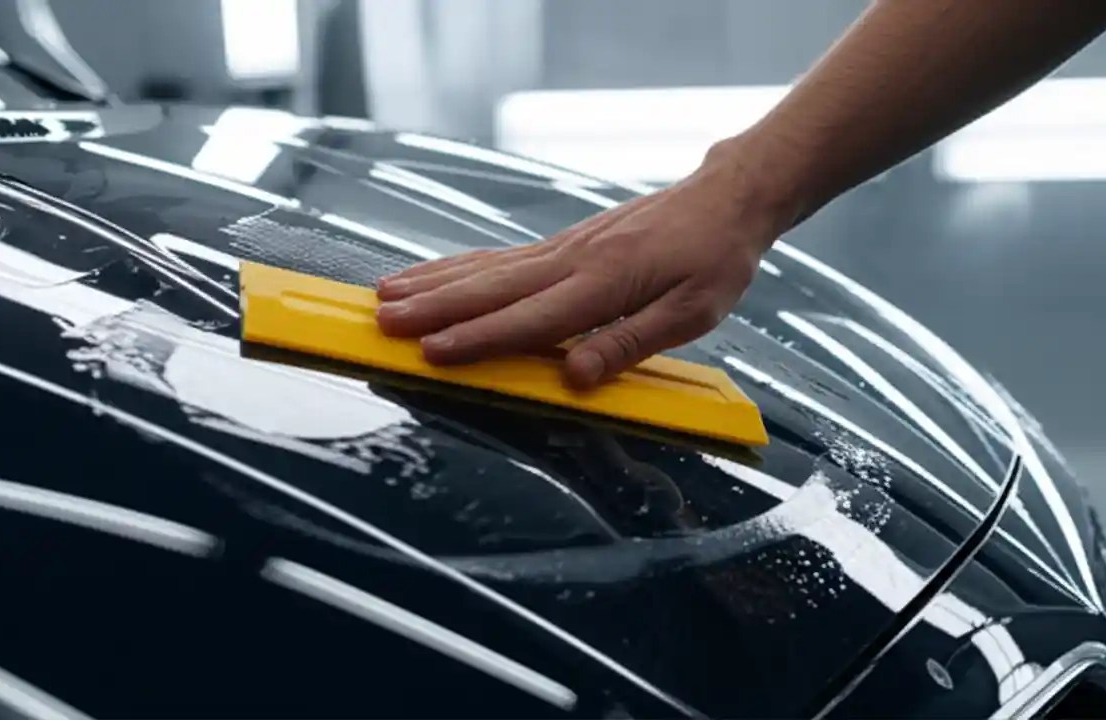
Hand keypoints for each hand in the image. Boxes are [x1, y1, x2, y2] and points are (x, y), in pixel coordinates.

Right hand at [374, 152, 782, 388]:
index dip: (479, 339)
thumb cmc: (715, 260)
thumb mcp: (693, 312)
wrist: (724, 198)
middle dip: (434, 308)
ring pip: (486, 268)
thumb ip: (630, 344)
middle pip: (492, 288)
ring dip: (433, 283)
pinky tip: (430, 275)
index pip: (531, 319)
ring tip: (384, 296)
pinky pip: (499, 257)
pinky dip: (457, 266)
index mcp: (605, 284)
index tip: (431, 352)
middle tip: (381, 323)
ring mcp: (563, 248)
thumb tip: (574, 378)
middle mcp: (573, 261)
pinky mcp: (562, 244)